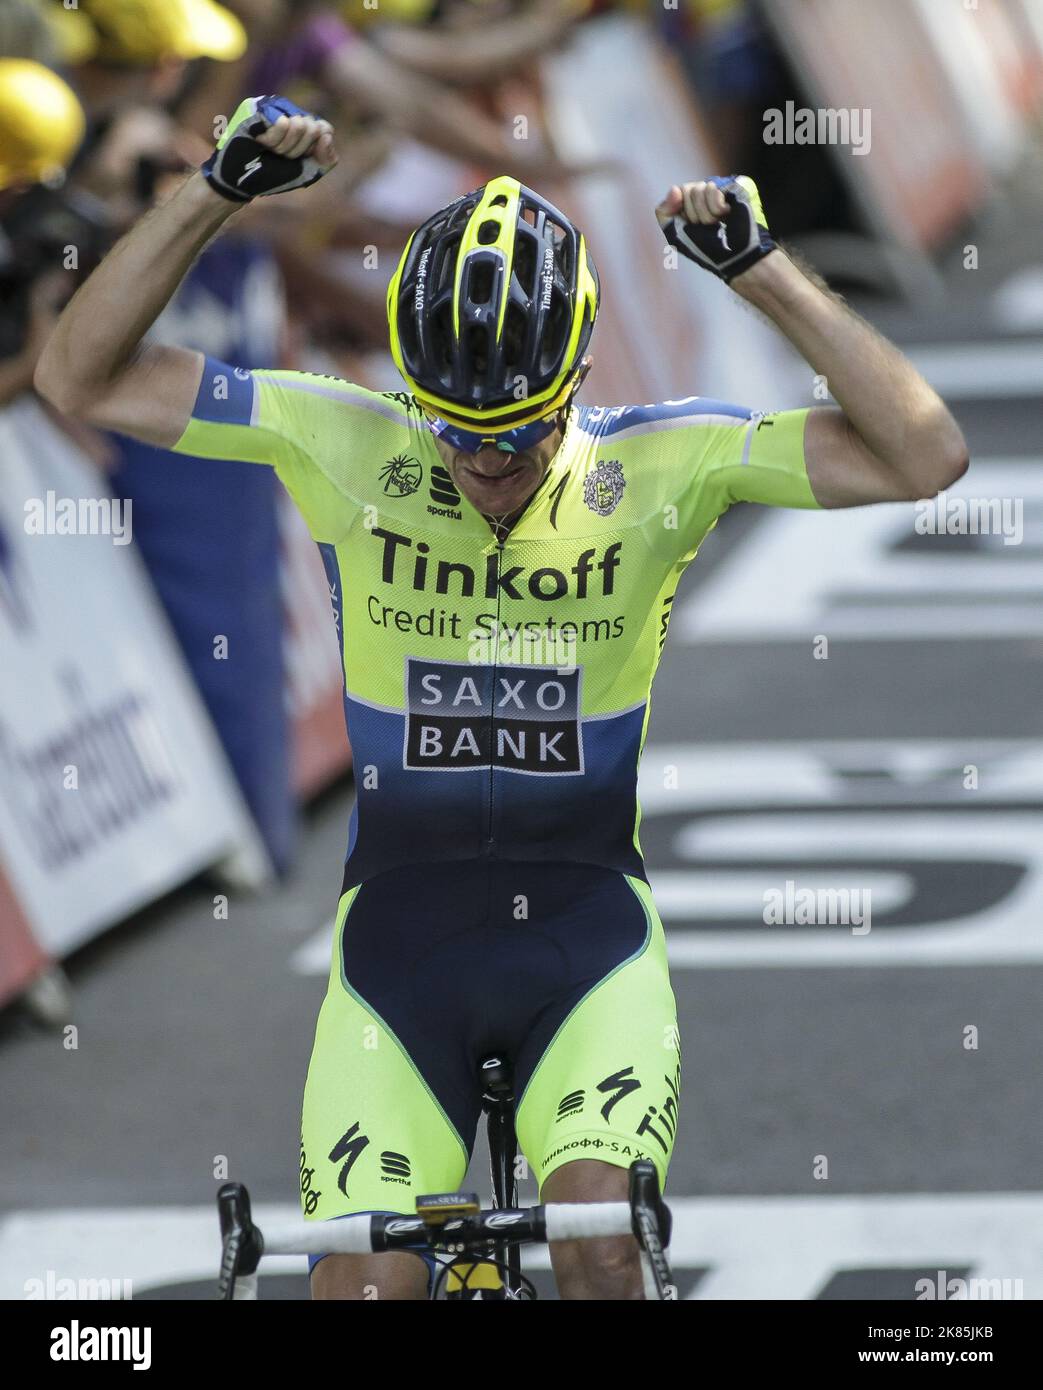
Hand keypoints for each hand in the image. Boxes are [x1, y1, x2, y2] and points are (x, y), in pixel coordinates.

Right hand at [201, 96, 337, 202]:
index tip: (296, 158)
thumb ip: (327, 158)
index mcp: (304, 125)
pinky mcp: (258, 105)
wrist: (242, 181)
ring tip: (269, 149)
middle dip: (297, 150)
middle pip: (313, 128)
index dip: (312, 150)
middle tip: (279, 155)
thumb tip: (326, 134)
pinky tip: (260, 141)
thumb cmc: (273, 175)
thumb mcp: (308, 172)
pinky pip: (282, 124)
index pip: (325, 129)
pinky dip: (273, 140)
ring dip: (284, 147)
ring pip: (298, 124)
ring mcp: (273, 106)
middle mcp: (290, 111)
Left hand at [655, 176, 775, 282]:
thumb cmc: (706, 249)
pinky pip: (713, 189)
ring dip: (707, 214)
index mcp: (690, 201)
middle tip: (708, 226)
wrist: (733, 255)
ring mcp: (719, 188)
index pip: (677, 192)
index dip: (683, 212)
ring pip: (700, 189)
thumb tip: (674, 188)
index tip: (692, 226)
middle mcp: (705, 192)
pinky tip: (726, 215)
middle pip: (688, 190)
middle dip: (695, 214)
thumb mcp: (675, 236)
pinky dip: (716, 207)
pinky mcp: (733, 186)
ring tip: (718, 223)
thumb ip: (664, 212)